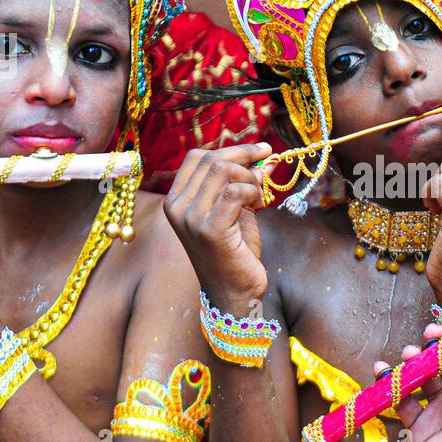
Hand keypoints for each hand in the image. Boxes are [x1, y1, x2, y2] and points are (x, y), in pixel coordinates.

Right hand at [163, 143, 271, 312]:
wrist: (234, 292)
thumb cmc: (234, 251)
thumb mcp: (236, 209)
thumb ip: (243, 183)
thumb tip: (264, 157)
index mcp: (176, 199)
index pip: (198, 157)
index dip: (232, 149)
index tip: (260, 150)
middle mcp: (177, 206)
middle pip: (212, 159)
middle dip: (246, 159)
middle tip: (265, 171)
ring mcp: (190, 218)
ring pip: (223, 171)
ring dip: (249, 178)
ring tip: (258, 196)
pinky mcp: (209, 229)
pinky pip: (234, 192)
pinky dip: (252, 193)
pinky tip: (258, 205)